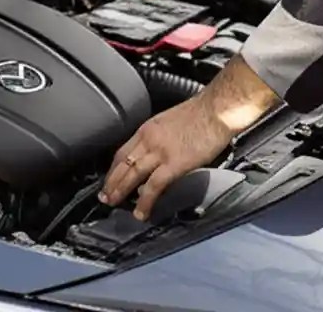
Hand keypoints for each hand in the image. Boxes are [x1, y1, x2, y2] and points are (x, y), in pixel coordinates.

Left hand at [99, 95, 232, 220]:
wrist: (217, 109)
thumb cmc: (202, 113)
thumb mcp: (171, 121)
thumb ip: (160, 137)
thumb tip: (157, 153)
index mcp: (148, 128)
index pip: (123, 151)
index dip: (113, 169)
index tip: (109, 179)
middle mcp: (149, 139)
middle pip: (123, 164)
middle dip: (111, 183)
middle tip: (104, 197)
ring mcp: (160, 152)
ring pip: (132, 175)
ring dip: (120, 192)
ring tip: (115, 204)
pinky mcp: (174, 164)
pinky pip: (154, 186)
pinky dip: (145, 201)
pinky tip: (141, 212)